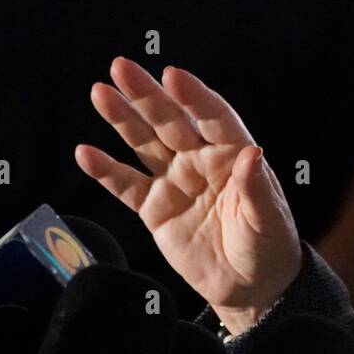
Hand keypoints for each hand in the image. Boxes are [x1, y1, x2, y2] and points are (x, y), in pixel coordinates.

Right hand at [74, 57, 301, 334]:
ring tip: (100, 92)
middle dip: (146, 94)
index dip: (193, 96)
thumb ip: (256, 189)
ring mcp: (175, 181)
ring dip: (122, 119)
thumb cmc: (268, 246)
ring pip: (144, 144)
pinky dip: (106, 170)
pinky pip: (127, 186)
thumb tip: (254, 153)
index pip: (212, 116)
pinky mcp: (155, 209)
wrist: (250, 288)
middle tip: (122, 66)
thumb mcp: (267, 220)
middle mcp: (201, 160)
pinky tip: (85, 152)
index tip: (172, 74)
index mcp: (233, 155)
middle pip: (170, 121)